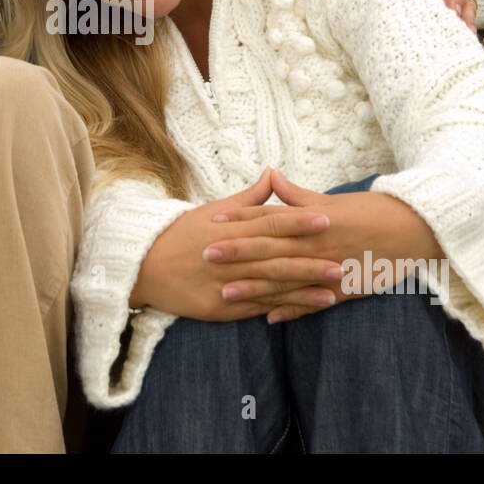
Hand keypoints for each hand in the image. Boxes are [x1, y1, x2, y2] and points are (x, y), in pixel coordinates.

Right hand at [129, 170, 345, 321]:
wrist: (141, 267)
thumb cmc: (179, 235)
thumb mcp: (209, 211)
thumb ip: (246, 199)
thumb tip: (272, 174)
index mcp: (226, 229)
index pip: (267, 224)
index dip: (297, 222)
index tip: (325, 219)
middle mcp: (227, 257)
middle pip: (274, 258)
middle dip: (309, 260)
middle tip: (342, 260)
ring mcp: (223, 284)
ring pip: (269, 287)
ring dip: (302, 289)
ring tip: (332, 290)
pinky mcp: (218, 308)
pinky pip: (254, 308)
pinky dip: (279, 309)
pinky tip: (303, 308)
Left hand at [204, 169, 444, 323]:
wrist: (415, 229)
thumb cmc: (373, 210)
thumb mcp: (334, 200)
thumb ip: (298, 195)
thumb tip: (270, 176)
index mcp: (313, 220)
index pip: (269, 218)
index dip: (239, 219)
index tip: (212, 221)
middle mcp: (318, 244)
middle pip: (271, 249)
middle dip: (237, 253)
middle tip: (205, 255)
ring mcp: (330, 269)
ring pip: (287, 280)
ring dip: (256, 287)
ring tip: (226, 292)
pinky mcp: (344, 290)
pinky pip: (313, 303)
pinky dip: (292, 310)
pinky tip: (269, 318)